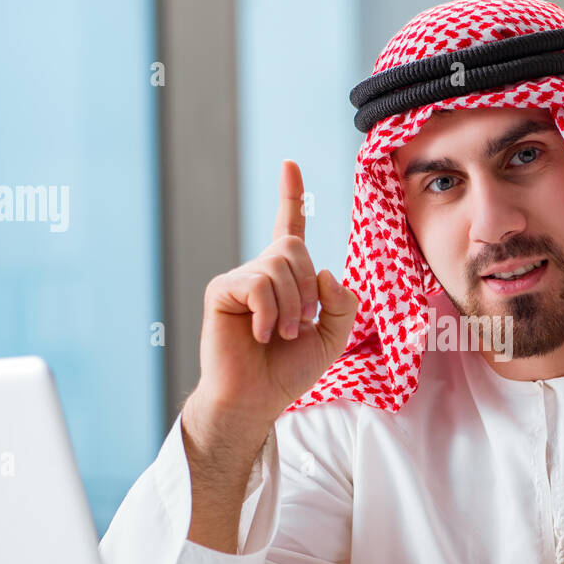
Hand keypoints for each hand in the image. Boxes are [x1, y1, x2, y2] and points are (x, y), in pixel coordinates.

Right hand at [190, 160, 359, 427]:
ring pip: (278, 267)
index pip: (289, 226)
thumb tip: (325, 270)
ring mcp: (238, 279)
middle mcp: (260, 271)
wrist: (257, 398)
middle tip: (298, 327)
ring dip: (290, 308)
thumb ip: (343, 303)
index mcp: (286, 277)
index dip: (290, 196)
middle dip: (307, 291)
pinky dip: (268, 313)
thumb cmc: (288, 369)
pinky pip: (258, 284)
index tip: (290, 164)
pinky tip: (258, 334)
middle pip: (294, 248)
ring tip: (280, 334)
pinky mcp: (221, 291)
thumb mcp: (333, 336)